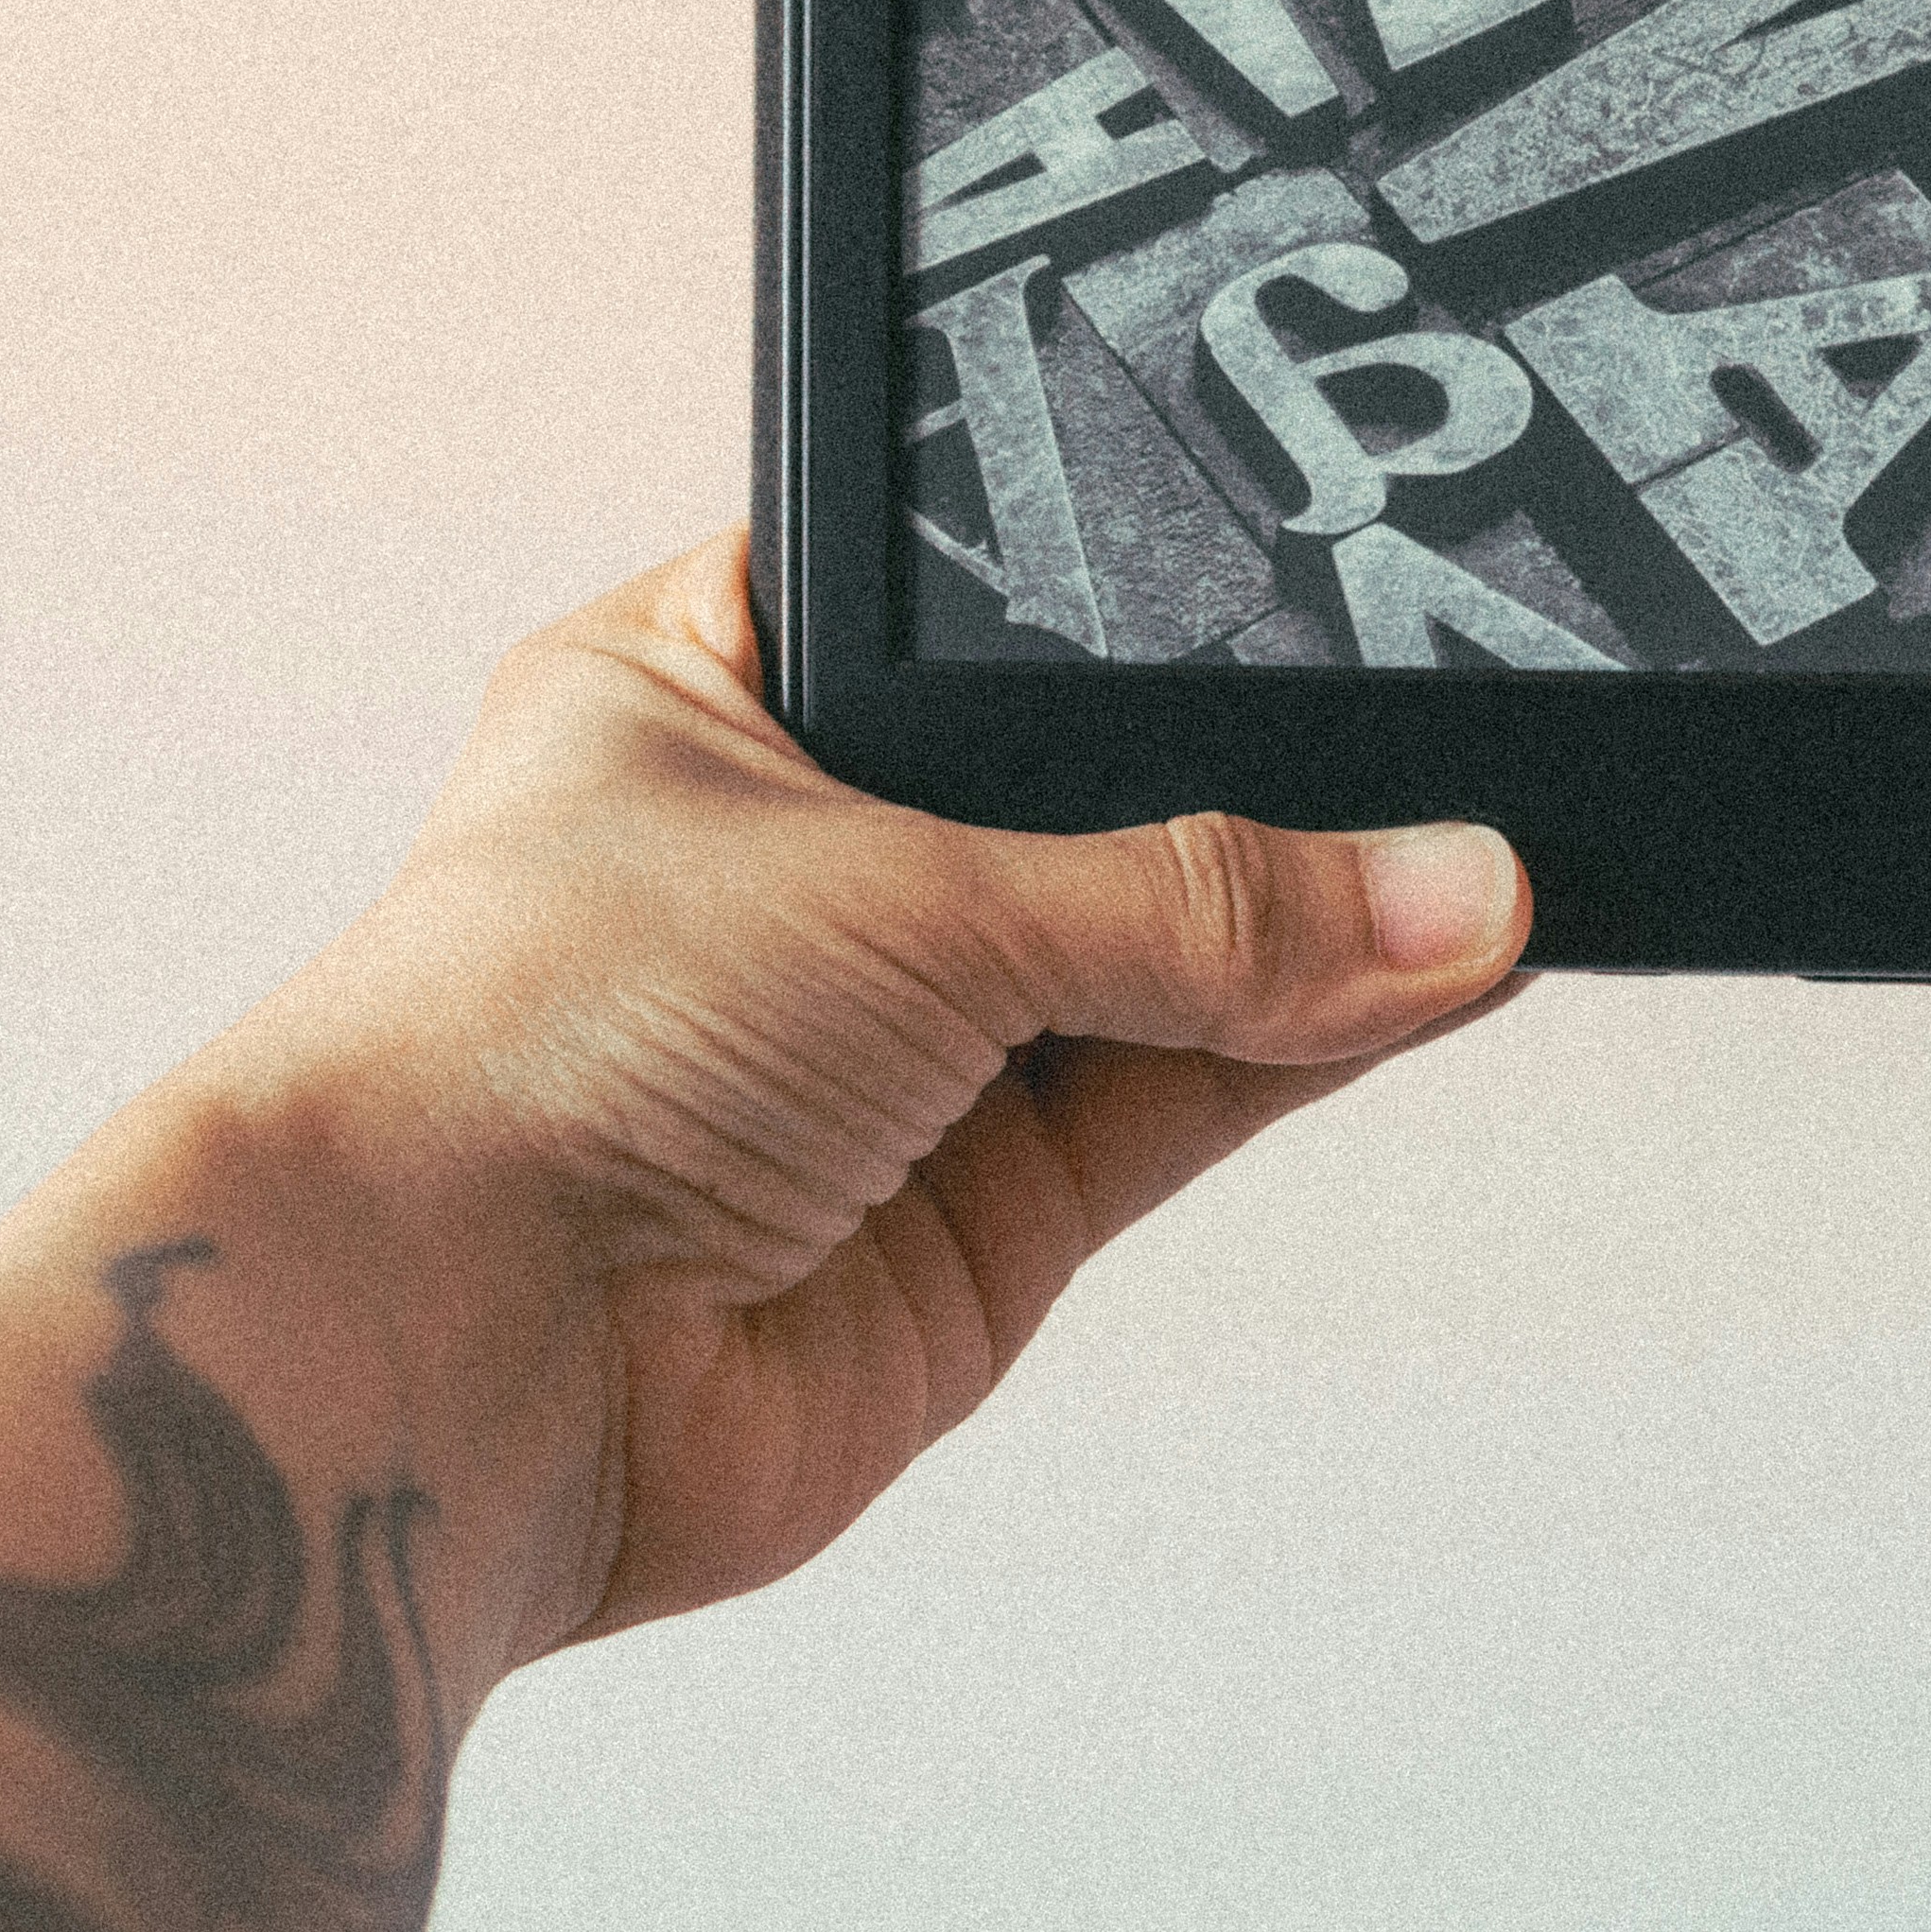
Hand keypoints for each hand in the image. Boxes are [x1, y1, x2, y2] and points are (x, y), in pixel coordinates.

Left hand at [197, 530, 1533, 1672]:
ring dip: (1318, 925)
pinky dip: (1308, 1047)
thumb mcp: (903, 890)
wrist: (439, 1361)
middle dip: (1256, 780)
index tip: (1325, 570)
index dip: (1137, 601)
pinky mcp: (978, 1213)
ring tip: (1490, 860)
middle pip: (1099, 793)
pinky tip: (1434, 975)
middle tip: (1449, 729)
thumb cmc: (528, 1047)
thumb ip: (1193, 900)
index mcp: (716, 689)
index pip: (976, 605)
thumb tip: (1445, 890)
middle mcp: (811, 863)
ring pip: (1168, 955)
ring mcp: (899, 1047)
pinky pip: (1185, 1099)